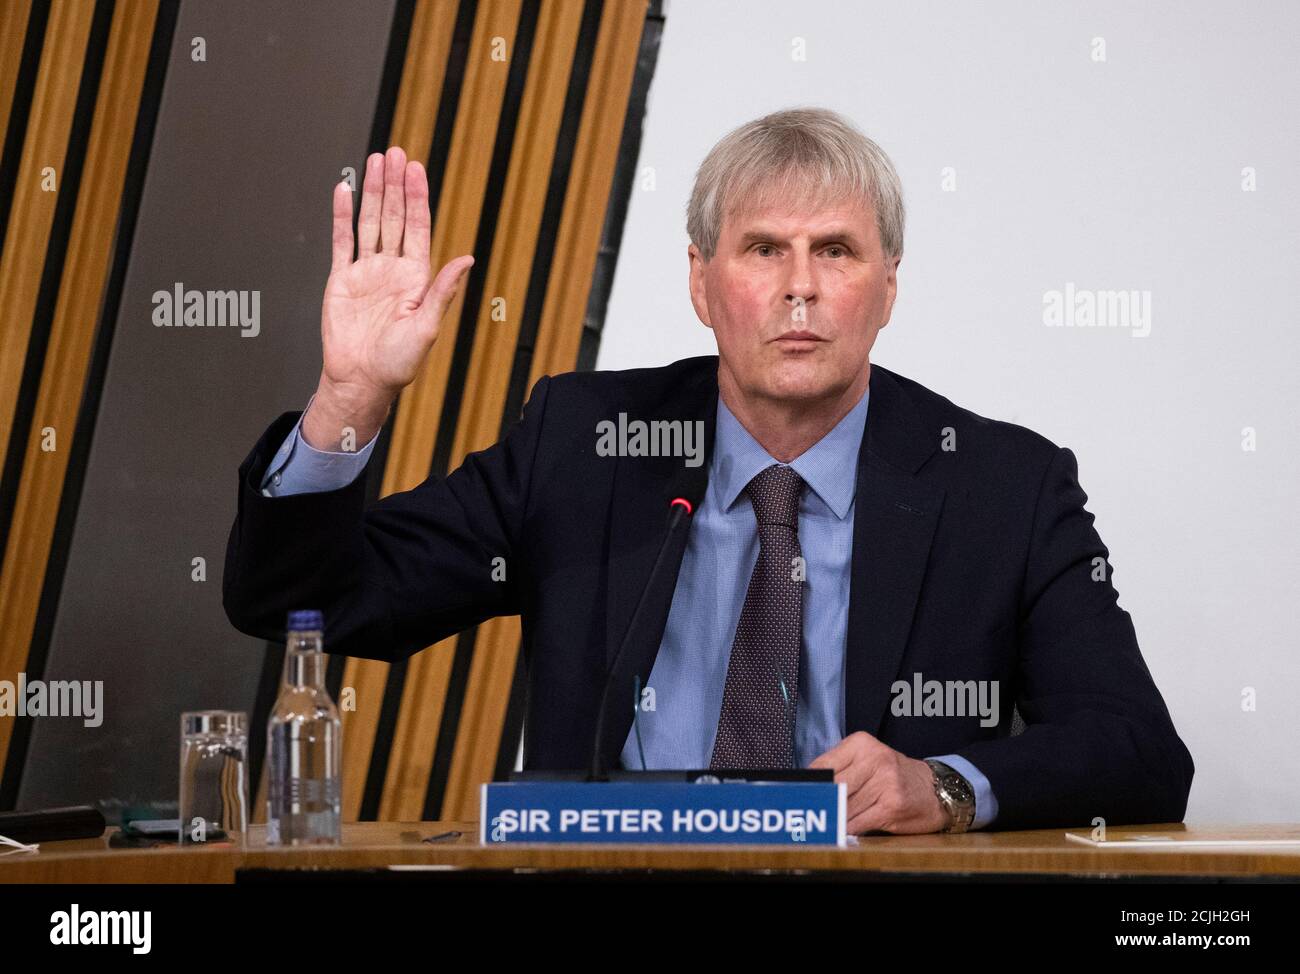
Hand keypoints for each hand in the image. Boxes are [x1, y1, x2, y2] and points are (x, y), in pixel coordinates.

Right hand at [304, 146, 472, 449]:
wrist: (361, 380)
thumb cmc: (397, 363)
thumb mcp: (427, 327)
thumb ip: (443, 291)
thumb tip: (467, 260)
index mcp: (415, 278)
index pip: (417, 228)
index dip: (417, 198)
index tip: (416, 171)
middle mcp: (392, 269)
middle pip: (394, 217)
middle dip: (395, 185)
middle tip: (396, 153)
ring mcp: (366, 271)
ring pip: (370, 222)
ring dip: (372, 192)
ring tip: (375, 162)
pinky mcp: (341, 279)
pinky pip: (342, 241)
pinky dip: (342, 215)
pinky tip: (344, 191)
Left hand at [809, 731, 948, 834]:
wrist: (935, 790)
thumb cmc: (893, 776)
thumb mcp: (867, 760)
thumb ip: (839, 769)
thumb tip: (807, 787)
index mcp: (861, 744)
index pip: (823, 766)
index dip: (809, 785)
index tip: (798, 797)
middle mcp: (875, 759)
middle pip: (833, 788)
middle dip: (819, 804)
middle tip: (805, 816)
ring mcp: (885, 783)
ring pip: (844, 807)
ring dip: (832, 820)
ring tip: (822, 825)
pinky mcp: (892, 806)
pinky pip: (859, 823)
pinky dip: (847, 830)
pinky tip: (842, 832)